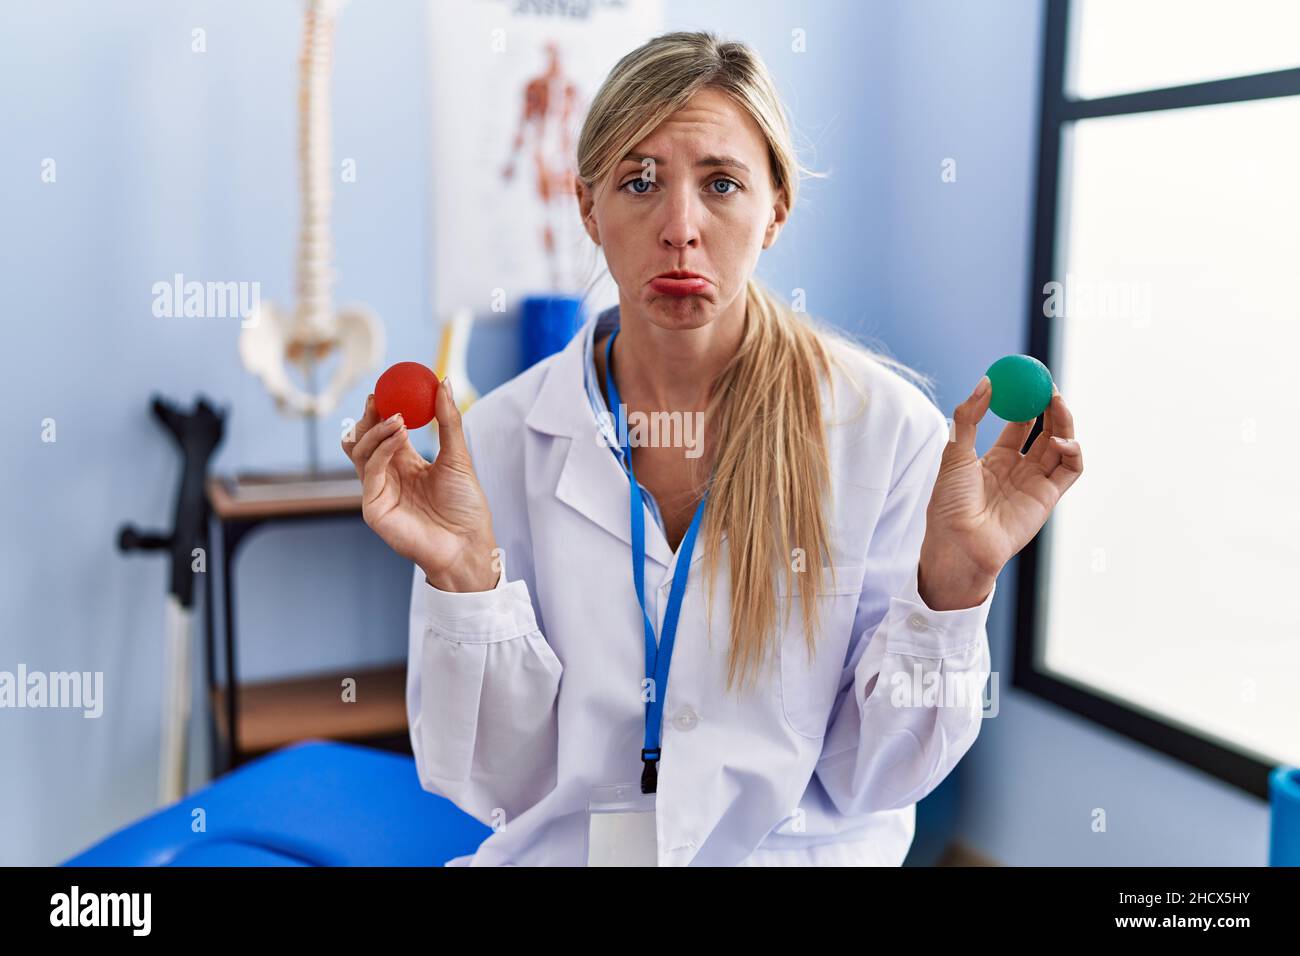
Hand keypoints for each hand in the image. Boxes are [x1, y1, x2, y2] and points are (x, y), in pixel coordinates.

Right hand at [341, 380, 498, 591]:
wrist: (467, 544)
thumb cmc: (465, 506)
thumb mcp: (458, 457)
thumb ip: (448, 421)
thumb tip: (444, 382)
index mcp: (405, 463)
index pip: (384, 432)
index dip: (381, 410)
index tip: (386, 388)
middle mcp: (388, 476)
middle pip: (365, 440)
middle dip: (369, 418)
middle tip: (380, 399)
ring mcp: (378, 491)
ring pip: (361, 452)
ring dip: (377, 431)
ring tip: (399, 419)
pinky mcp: (374, 507)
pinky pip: (369, 471)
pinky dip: (381, 449)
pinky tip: (399, 437)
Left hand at [917, 377, 1083, 609]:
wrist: (958, 543)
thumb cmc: (949, 504)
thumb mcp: (954, 453)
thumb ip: (970, 418)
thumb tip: (986, 382)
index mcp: (994, 459)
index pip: (1020, 424)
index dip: (1027, 401)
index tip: (1029, 378)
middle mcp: (1019, 470)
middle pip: (1045, 431)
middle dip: (1050, 407)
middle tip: (1049, 384)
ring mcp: (1035, 483)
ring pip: (1062, 445)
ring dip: (1064, 421)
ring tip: (1056, 401)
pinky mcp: (1048, 497)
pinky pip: (1071, 469)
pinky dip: (1072, 450)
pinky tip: (1056, 439)